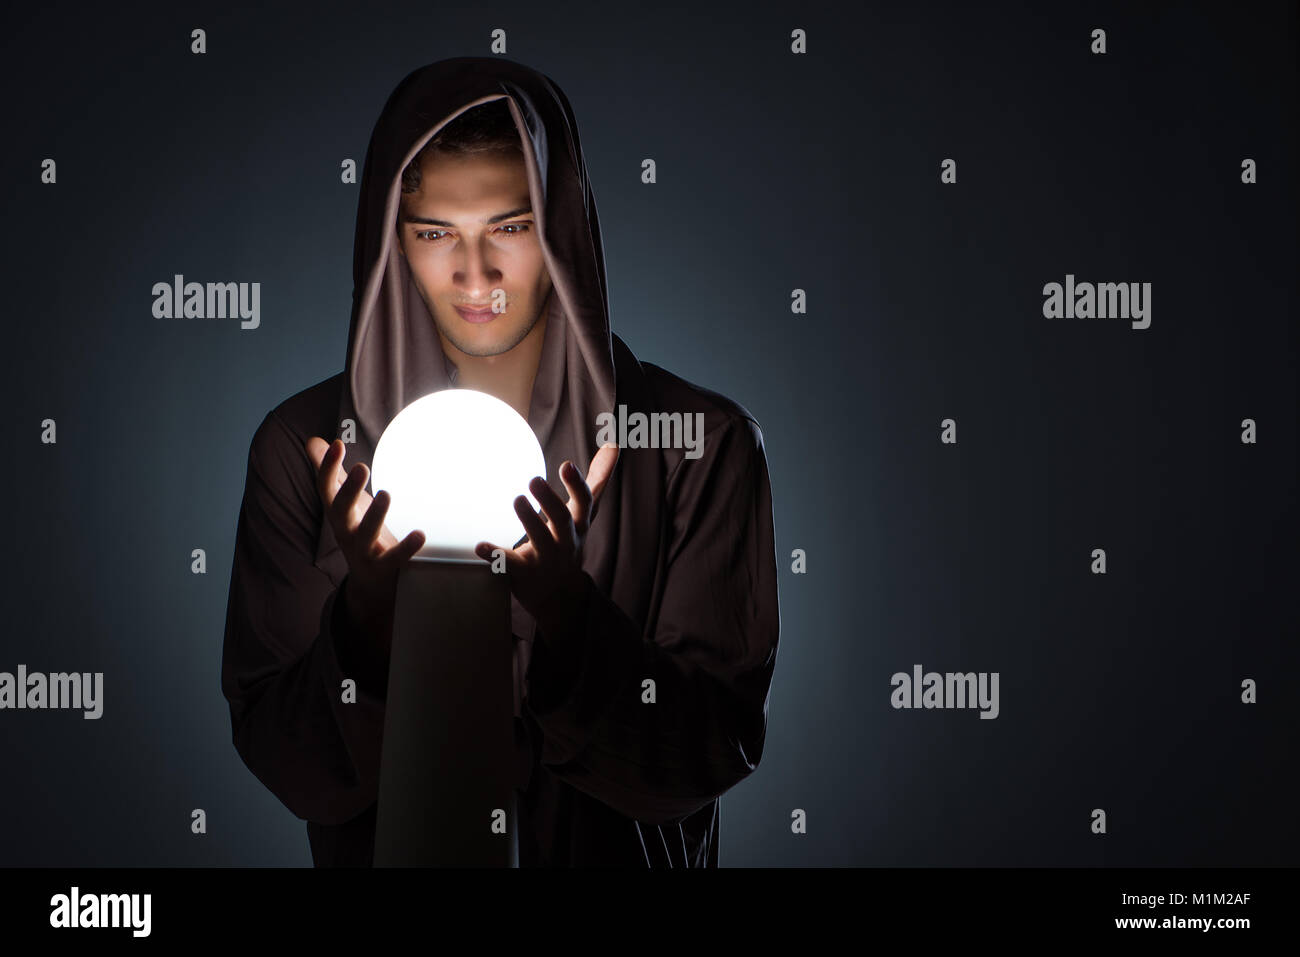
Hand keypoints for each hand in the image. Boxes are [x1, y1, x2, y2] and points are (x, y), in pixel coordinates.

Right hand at [305, 437, 425, 644]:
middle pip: (340, 511)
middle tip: (362, 467)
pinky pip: (394, 558)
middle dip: (348, 489)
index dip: (328, 468)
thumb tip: (314, 441)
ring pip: (364, 535)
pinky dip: (406, 548)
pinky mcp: (382, 568)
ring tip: (387, 494)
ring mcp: (362, 551)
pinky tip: (420, 534)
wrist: (370, 583)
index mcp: (337, 513)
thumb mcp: (344, 503)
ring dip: (374, 515)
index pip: (326, 488)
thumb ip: (333, 474)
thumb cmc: (359, 532)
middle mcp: (345, 531)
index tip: (337, 444)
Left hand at [474, 444, 618, 636]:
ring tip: (517, 499)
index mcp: (578, 524)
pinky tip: (480, 546)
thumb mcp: (584, 513)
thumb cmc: (569, 542)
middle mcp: (565, 541)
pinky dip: (496, 555)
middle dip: (550, 501)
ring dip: (529, 520)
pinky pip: (510, 564)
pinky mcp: (524, 573)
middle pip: (562, 520)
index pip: (584, 502)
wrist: (560, 596)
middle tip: (533, 479)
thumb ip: (597, 479)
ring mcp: (545, 558)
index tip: (565, 465)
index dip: (576, 485)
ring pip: (540, 540)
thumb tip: (614, 443)